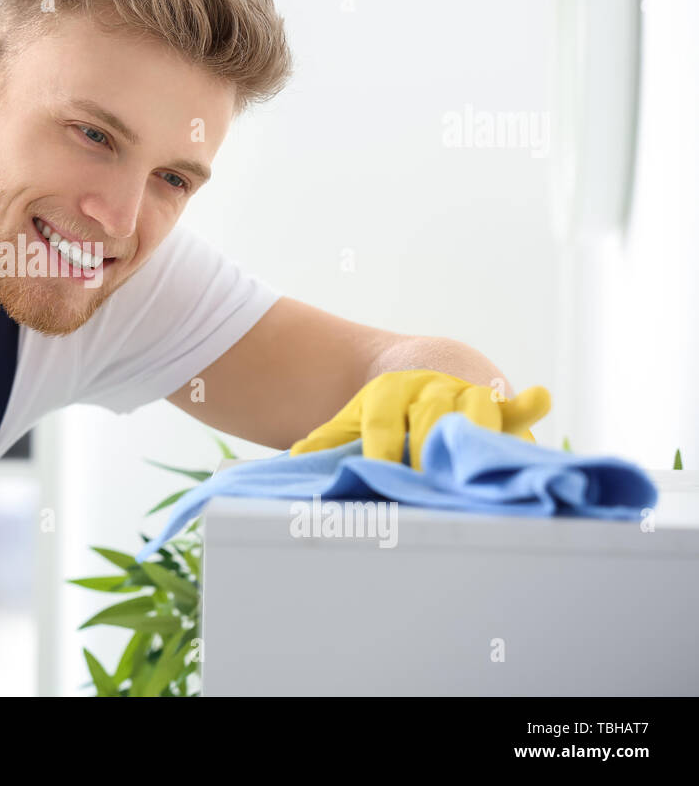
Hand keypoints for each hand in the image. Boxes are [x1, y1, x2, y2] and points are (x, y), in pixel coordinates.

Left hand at [288, 369, 550, 470]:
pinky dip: (529, 405)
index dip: (382, 445)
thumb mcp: (355, 418)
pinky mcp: (500, 402)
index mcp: (389, 394)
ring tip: (476, 454)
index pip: (384, 421)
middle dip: (428, 442)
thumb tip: (298, 458)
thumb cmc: (387, 407)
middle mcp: (429, 389)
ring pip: (472, 408)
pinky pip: (517, 404)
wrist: (423, 363)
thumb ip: (330, 439)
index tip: (382, 469)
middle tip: (428, 473)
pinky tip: (538, 401)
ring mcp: (466, 393)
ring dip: (475, 429)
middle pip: (429, 415)